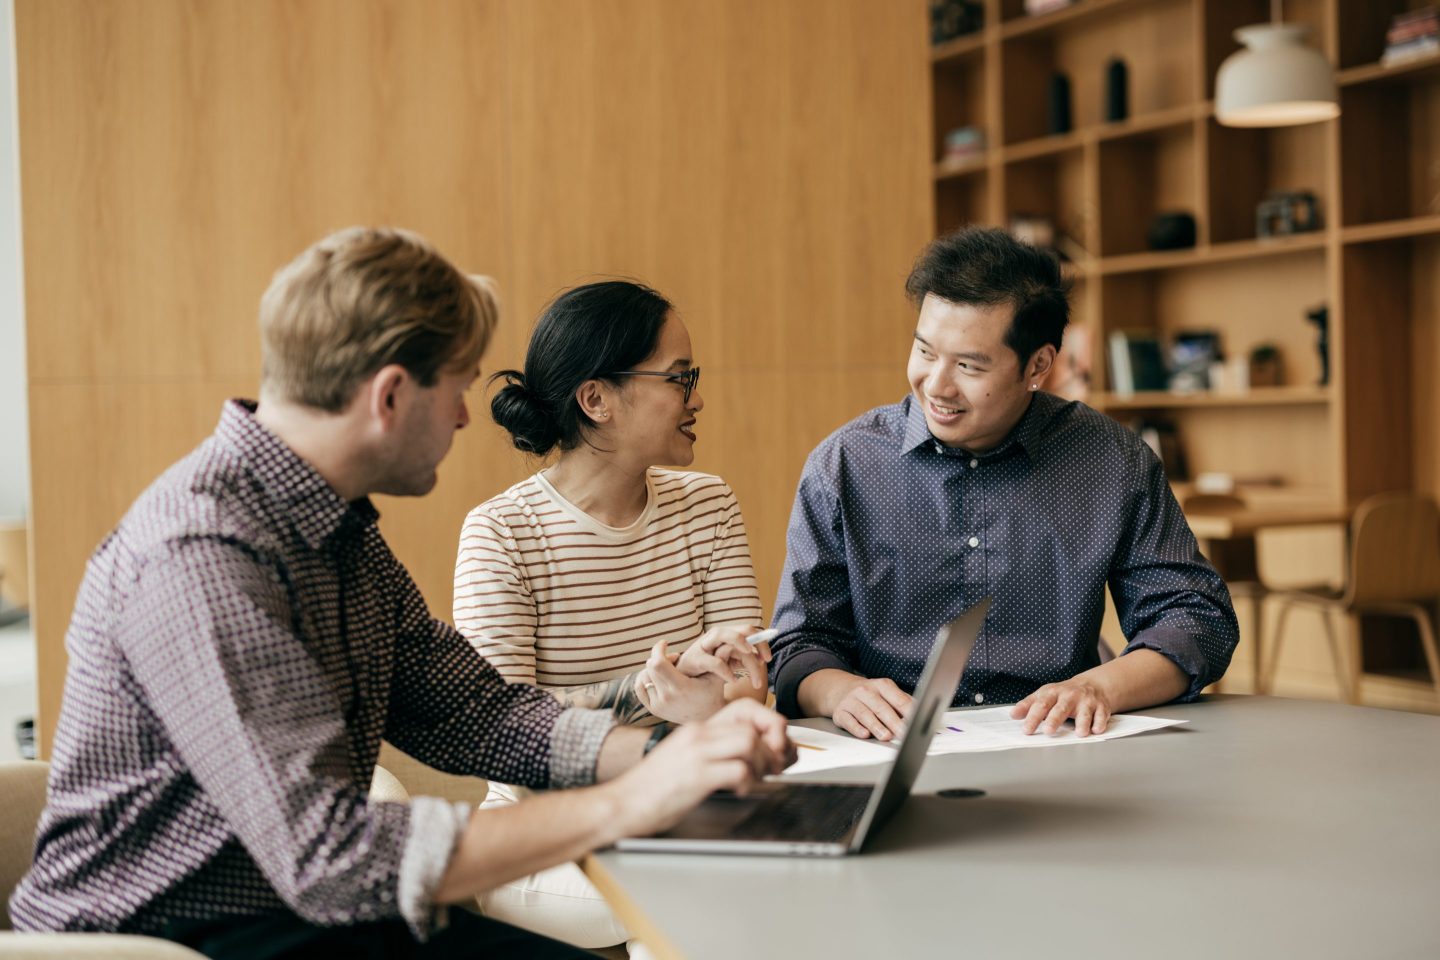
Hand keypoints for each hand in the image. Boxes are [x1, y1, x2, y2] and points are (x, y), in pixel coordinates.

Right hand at [609, 699, 796, 837]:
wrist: (621, 804)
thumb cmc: (653, 788)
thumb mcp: (684, 759)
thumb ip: (712, 752)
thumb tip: (749, 755)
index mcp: (698, 730)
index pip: (745, 709)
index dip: (770, 723)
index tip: (776, 745)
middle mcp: (698, 735)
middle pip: (753, 723)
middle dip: (774, 743)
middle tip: (775, 765)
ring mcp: (696, 754)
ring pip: (749, 742)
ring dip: (762, 763)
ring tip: (756, 778)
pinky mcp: (695, 777)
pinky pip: (737, 770)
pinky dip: (747, 781)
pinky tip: (739, 790)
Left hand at [634, 642, 727, 722]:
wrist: (706, 719)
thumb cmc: (712, 694)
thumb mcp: (717, 678)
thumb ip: (719, 661)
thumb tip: (726, 644)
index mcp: (680, 688)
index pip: (658, 663)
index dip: (658, 649)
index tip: (665, 643)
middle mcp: (666, 697)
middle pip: (650, 667)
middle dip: (659, 657)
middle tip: (674, 657)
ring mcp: (658, 705)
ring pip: (644, 676)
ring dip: (653, 668)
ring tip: (669, 668)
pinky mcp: (653, 709)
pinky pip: (640, 687)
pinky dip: (646, 678)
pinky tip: (659, 676)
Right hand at [677, 625, 768, 690]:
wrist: (683, 682)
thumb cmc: (708, 671)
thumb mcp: (729, 663)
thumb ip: (743, 659)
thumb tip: (762, 659)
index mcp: (726, 636)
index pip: (749, 631)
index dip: (762, 642)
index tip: (768, 659)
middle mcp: (715, 636)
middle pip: (741, 630)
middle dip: (756, 642)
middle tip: (765, 660)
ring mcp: (704, 645)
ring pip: (723, 634)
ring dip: (740, 643)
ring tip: (750, 657)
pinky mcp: (695, 659)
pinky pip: (714, 662)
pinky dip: (726, 671)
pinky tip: (734, 681)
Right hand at [831, 676, 912, 741]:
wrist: (841, 689)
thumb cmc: (871, 696)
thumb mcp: (887, 693)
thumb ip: (902, 703)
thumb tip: (921, 715)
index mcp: (882, 685)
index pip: (898, 699)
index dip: (908, 712)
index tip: (916, 723)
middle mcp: (866, 691)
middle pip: (882, 708)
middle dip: (894, 722)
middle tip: (904, 734)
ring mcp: (851, 700)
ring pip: (865, 714)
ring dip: (876, 726)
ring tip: (886, 736)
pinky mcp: (840, 712)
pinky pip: (848, 720)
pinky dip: (856, 728)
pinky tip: (864, 734)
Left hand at [1010, 674, 1114, 736]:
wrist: (1092, 685)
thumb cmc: (1064, 694)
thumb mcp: (1045, 695)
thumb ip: (1028, 705)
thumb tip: (1013, 714)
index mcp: (1053, 693)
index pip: (1040, 705)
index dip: (1032, 717)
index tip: (1026, 729)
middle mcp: (1069, 696)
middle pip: (1061, 708)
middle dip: (1054, 719)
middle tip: (1048, 731)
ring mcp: (1086, 701)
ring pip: (1084, 713)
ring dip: (1082, 722)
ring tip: (1080, 733)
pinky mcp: (1101, 707)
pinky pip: (1101, 716)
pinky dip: (1100, 723)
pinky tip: (1096, 730)